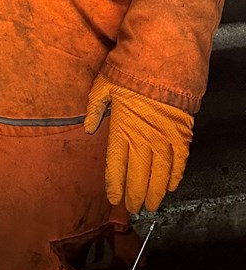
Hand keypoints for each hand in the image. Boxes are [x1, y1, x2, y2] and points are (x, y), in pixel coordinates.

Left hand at [84, 72, 192, 212]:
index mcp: (121, 130)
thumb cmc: (129, 71)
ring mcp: (164, 139)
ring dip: (155, 192)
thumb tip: (87, 128)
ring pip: (159, 174)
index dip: (115, 185)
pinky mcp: (182, 134)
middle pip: (138, 176)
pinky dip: (175, 175)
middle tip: (134, 208)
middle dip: (135, 194)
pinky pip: (180, 161)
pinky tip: (170, 186)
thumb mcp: (103, 84)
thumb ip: (94, 108)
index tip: (114, 199)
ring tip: (151, 205)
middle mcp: (143, 140)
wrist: (161, 62)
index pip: (116, 166)